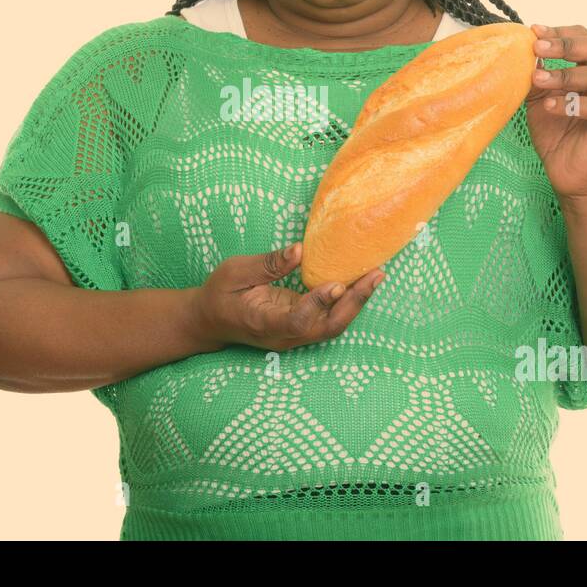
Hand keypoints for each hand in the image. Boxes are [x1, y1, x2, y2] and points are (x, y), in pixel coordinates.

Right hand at [190, 242, 384, 351]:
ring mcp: (295, 335)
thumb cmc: (220, 294)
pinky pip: (329, 319)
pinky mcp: (301, 327)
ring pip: (333, 325)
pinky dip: (347, 301)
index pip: (298, 320)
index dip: (318, 304)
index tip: (336, 284)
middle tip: (376, 275)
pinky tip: (360, 281)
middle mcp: (284, 335)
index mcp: (263, 322)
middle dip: (354, 303)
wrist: (210, 321)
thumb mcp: (235, 272)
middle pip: (327, 328)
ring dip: (357, 302)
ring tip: (376, 275)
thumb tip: (300, 251)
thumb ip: (268, 264)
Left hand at [523, 23, 586, 201]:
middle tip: (538, 48)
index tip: (534, 32)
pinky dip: (573, 104)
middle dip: (567, 45)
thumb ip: (536, 77)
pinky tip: (550, 106)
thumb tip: (518, 51)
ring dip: (566, 74)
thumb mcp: (540, 100)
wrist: (568, 176)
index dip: (562, 32)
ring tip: (538, 79)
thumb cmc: (556, 134)